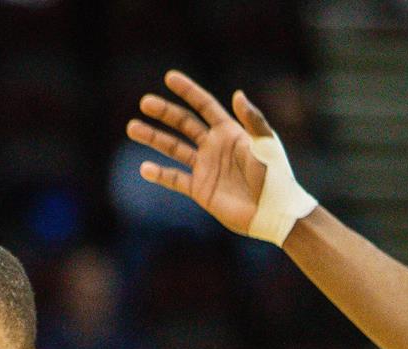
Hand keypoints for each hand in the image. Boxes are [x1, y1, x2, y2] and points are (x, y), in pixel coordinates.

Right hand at [127, 70, 283, 236]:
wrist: (273, 211)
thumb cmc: (275, 176)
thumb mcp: (266, 144)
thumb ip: (252, 120)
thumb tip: (236, 94)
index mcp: (229, 131)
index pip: (204, 106)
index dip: (188, 91)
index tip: (169, 77)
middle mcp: (214, 146)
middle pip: (184, 124)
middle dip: (164, 112)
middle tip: (144, 103)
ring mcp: (205, 168)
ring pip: (173, 148)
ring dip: (153, 138)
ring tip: (132, 127)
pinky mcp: (200, 190)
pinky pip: (175, 179)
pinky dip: (160, 174)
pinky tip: (145, 168)